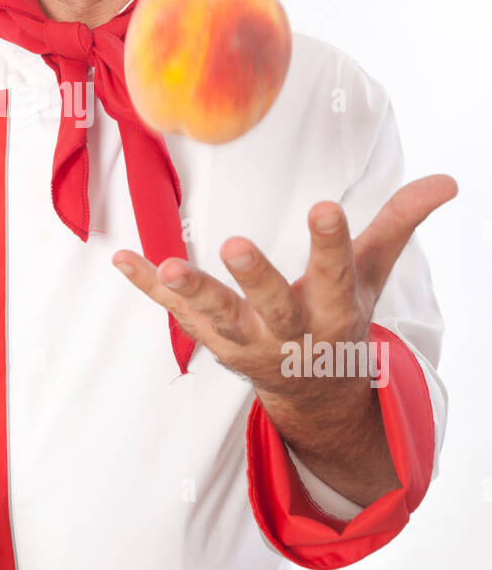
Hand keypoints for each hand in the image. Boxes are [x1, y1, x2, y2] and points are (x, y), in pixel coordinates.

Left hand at [112, 173, 457, 402]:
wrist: (314, 391)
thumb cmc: (341, 317)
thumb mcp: (373, 274)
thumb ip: (400, 223)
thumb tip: (448, 179)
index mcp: (333, 311)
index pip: (334, 273)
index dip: (330, 242)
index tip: (324, 206)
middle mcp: (289, 332)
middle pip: (272, 305)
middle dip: (255, 278)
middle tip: (235, 244)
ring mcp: (245, 341)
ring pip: (216, 319)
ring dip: (192, 293)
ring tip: (169, 266)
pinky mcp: (210, 339)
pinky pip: (174, 314)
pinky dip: (147, 288)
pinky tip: (122, 258)